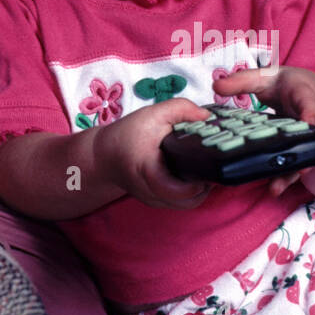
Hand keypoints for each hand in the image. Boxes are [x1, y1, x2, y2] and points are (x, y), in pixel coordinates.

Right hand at [94, 97, 215, 208]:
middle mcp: (151, 191)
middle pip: (187, 203)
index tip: (204, 170)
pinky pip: (178, 204)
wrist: (104, 156)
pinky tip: (194, 175)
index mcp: (149, 171)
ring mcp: (153, 199)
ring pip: (185, 205)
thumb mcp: (153, 114)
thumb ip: (182, 109)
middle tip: (211, 168)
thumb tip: (208, 116)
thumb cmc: (126, 135)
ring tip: (204, 170)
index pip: (175, 190)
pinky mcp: (155, 201)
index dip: (194, 185)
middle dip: (204, 188)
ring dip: (199, 191)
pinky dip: (190, 193)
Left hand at [210, 66, 314, 195]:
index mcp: (304, 95)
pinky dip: (284, 177)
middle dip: (304, 152)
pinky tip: (273, 188)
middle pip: (309, 138)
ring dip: (290, 172)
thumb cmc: (289, 86)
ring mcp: (306, 139)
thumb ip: (243, 81)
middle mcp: (311, 120)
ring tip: (276, 187)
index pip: (309, 103)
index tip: (308, 122)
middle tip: (299, 166)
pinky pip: (293, 164)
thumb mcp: (267, 77)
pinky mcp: (299, 151)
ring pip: (302, 156)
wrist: (314, 94)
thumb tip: (216, 86)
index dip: (310, 113)